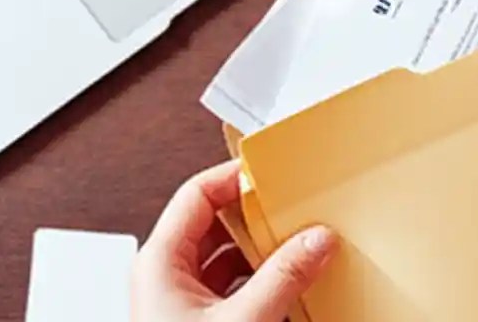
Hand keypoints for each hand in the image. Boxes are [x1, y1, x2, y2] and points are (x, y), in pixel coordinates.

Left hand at [132, 160, 338, 321]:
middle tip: (293, 209)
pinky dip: (261, 282)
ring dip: (263, 253)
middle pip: (214, 225)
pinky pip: (233, 289)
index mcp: (160, 262)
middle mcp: (166, 277)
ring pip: (226, 258)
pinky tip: (290, 286)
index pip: (197, 194)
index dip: (235, 178)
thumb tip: (316, 241)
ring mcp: (180, 303)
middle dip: (258, 218)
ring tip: (298, 247)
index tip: (273, 173)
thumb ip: (284, 278)